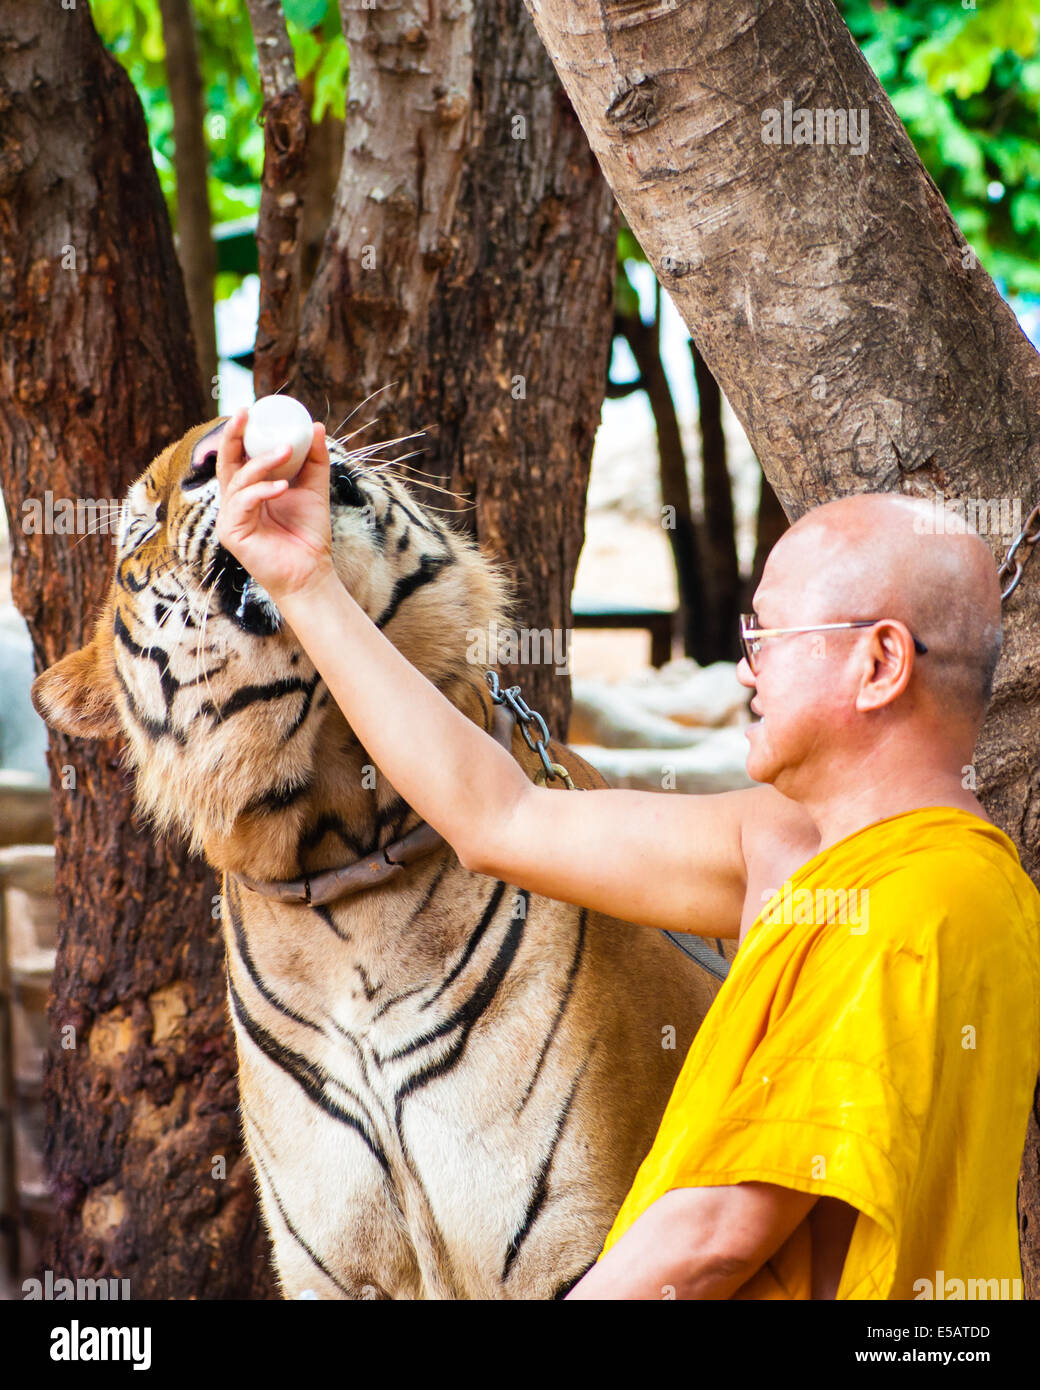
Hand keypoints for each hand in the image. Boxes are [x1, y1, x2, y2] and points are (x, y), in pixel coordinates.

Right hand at [215, 407, 335, 606]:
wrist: (312, 572)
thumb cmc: (309, 535)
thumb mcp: (314, 489)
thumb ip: (314, 460)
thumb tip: (316, 426)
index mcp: (248, 491)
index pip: (238, 456)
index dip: (239, 432)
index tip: (253, 409)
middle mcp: (234, 502)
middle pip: (225, 461)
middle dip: (232, 434)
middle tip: (246, 412)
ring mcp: (230, 518)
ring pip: (237, 479)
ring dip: (261, 461)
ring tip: (286, 449)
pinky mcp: (231, 533)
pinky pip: (244, 502)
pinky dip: (262, 490)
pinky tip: (283, 486)